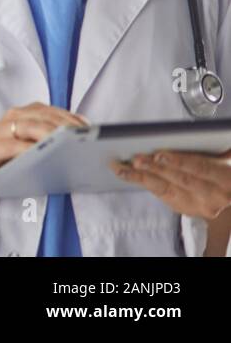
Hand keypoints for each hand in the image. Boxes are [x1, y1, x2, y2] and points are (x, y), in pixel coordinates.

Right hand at [0, 102, 87, 190]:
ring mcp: (0, 131)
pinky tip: (40, 153)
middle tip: (82, 136)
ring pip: (29, 125)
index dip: (70, 117)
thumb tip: (75, 142)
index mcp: (20, 114)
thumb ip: (42, 138)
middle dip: (64, 124)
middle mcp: (11, 118)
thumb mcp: (23, 144)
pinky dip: (27, 148)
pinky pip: (12, 145)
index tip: (87, 128)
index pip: (50, 110)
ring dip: (50, 133)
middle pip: (42, 115)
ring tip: (66, 142)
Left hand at [111, 149, 230, 222]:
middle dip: (157, 169)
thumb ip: (211, 143)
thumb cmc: (223, 162)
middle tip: (135, 160)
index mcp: (228, 178)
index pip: (203, 169)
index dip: (180, 162)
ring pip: (168, 191)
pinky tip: (127, 174)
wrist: (229, 187)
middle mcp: (217, 196)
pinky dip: (144, 183)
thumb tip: (186, 133)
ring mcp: (202, 206)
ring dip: (142, 178)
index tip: (160, 154)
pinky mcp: (188, 209)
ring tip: (122, 168)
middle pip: (182, 181)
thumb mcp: (224, 151)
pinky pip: (163, 195)